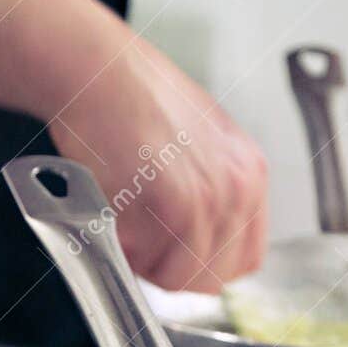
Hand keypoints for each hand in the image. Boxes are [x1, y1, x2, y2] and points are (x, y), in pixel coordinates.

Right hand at [48, 36, 267, 292]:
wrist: (97, 69)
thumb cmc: (132, 97)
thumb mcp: (198, 139)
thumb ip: (209, 189)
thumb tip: (199, 237)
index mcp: (251, 173)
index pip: (245, 259)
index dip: (204, 265)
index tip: (176, 257)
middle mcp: (239, 188)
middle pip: (212, 276)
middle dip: (171, 267)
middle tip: (140, 239)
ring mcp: (209, 199)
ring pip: (179, 277)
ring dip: (144, 261)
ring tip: (124, 222)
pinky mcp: (174, 205)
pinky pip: (148, 262)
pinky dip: (124, 248)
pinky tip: (113, 212)